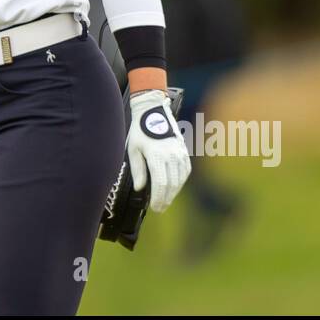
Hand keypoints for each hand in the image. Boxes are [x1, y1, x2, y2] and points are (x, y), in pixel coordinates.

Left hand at [126, 88, 191, 212]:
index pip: (160, 184)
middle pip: (171, 185)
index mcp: (157, 156)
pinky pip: (185, 171)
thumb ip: (138, 170)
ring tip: (165, 200)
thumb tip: (140, 188)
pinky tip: (174, 187)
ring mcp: (179, 153)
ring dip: (173, 192)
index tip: (154, 207)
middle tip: (159, 208)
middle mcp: (171, 155)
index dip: (158, 198)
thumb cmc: (140, 130)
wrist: (153, 111)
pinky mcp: (184, 151)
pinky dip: (180, 182)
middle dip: (165, 199)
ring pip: (180, 179)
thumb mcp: (134, 149)